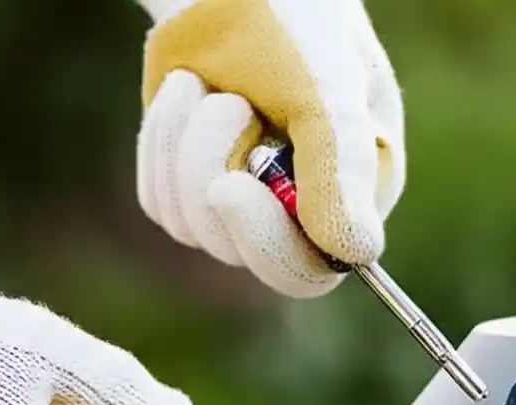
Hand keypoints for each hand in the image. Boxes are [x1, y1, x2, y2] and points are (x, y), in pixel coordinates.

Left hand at [135, 0, 405, 297]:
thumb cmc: (297, 23)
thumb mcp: (326, 87)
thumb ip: (341, 167)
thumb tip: (353, 254)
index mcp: (354, 197)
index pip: (314, 269)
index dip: (269, 245)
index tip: (229, 187)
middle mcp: (301, 214)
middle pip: (246, 257)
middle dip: (218, 173)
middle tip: (224, 105)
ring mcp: (245, 205)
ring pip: (193, 227)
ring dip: (189, 147)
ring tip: (211, 86)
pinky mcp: (191, 191)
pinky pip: (161, 203)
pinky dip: (162, 146)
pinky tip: (186, 93)